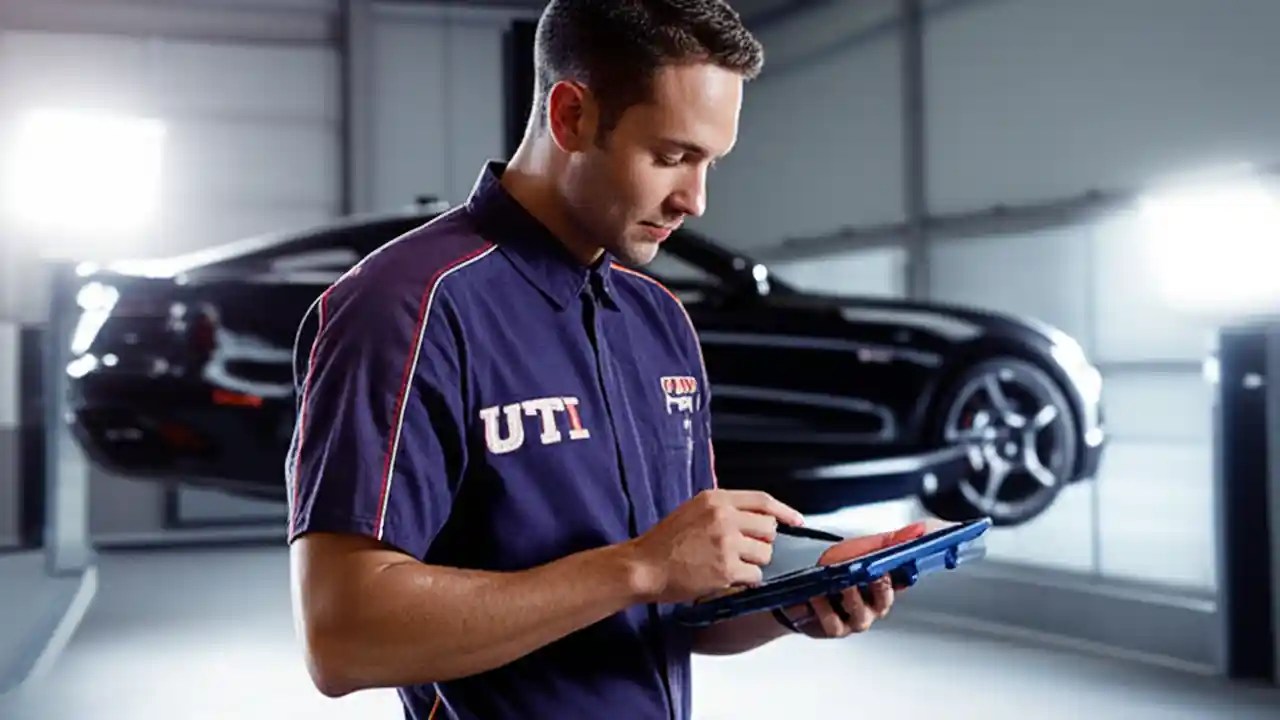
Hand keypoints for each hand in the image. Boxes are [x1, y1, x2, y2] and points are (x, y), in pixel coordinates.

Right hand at [626, 490, 804, 603]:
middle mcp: (724, 518)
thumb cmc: (665, 541)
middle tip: (743, 550)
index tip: (797, 521)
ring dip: (754, 562)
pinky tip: (729, 578)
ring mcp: (727, 543)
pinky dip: (747, 580)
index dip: (784, 511)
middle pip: (769, 528)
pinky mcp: (726, 569)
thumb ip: (723, 509)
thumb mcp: (693, 510)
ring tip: (731, 564)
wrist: (645, 566)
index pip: (763, 500)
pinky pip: (755, 576)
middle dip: (761, 541)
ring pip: (765, 553)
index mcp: (716, 499)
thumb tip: (755, 519)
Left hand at [778, 521, 927, 638]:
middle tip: (873, 571)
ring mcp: (856, 620)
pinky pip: (833, 623)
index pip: (904, 580)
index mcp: (885, 587)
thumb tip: (920, 529)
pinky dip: (825, 608)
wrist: (804, 590)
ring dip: (851, 596)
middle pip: (884, 599)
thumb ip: (890, 541)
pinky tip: (818, 596)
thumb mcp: (862, 549)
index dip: (907, 571)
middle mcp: (874, 607)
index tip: (907, 559)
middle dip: (880, 584)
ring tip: (842, 583)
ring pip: (861, 613)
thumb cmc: (837, 571)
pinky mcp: (835, 629)